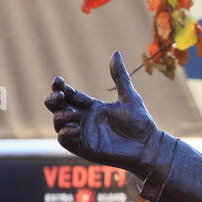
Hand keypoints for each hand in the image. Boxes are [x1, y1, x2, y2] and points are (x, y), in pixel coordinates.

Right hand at [44, 51, 157, 172]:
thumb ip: (120, 76)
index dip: (60, 87)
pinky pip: (64, 140)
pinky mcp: (84, 148)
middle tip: (58, 94)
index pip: (69, 94)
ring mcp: (83, 134)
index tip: (59, 81)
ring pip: (58, 123)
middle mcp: (84, 119)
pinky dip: (65, 133)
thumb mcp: (129, 97)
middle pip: (57, 107)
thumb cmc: (141, 123)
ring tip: (73, 114)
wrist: (148, 147)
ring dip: (60, 116)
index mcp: (92, 107)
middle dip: (52, 99)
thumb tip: (115, 53)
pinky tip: (76, 128)